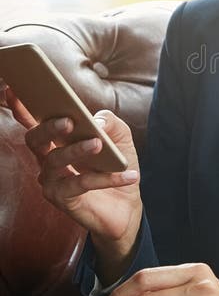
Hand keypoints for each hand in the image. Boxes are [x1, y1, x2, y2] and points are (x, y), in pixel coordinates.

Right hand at [6, 88, 141, 278]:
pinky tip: (128, 175)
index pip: (33, 121)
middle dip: (49, 127)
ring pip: (55, 161)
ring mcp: (52, 181)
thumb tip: (97, 121)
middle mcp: (47, 159)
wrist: (126, 206)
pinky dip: (105, 178)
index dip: (21, 107)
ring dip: (77, 150)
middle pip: (35, 139)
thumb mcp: (121, 138)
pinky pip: (80, 185)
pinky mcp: (63, 200)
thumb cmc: (116, 165)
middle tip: (69, 120)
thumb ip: (110, 122)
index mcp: (56, 140)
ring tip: (98, 144)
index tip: (13, 89)